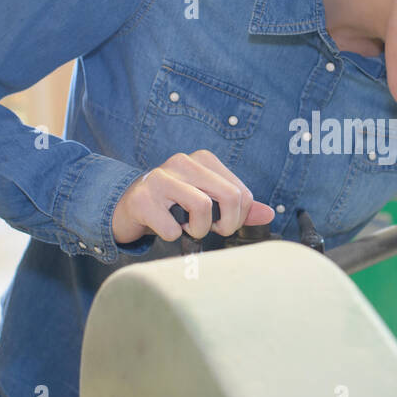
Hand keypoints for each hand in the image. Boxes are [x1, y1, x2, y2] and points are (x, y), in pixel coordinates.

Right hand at [112, 150, 275, 244]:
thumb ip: (237, 206)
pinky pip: (172, 229)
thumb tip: (269, 213)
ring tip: (186, 228)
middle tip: (212, 231)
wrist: (127, 208)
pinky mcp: (142, 199)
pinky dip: (172, 236)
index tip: (222, 223)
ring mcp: (160, 178)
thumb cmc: (171, 205)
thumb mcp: (207, 200)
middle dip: (226, 224)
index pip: (242, 192)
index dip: (238, 217)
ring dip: (198, 230)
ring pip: (202, 208)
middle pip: (230, 196)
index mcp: (203, 160)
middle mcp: (182, 162)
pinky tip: (163, 227)